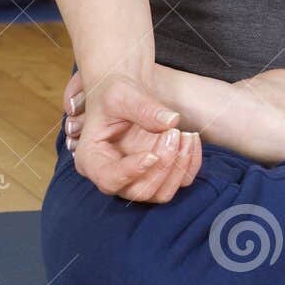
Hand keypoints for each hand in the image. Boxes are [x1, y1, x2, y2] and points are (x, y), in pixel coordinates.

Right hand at [64, 68, 201, 202]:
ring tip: (185, 134)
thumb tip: (171, 120)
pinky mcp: (158, 174)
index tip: (151, 154)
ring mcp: (137, 179)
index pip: (109, 180)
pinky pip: (179, 181)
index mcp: (92, 159)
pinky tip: (192, 138)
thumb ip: (143, 108)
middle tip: (173, 133)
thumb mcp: (122, 94)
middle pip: (140, 191)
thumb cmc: (114, 92)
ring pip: (162, 193)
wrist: (127, 91)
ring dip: (179, 167)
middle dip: (162, 166)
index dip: (131, 172)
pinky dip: (190, 163)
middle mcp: (114, 175)